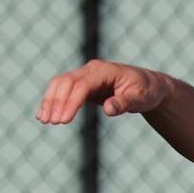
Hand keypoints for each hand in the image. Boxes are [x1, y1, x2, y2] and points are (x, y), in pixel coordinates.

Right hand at [35, 59, 172, 124]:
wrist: (149, 86)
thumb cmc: (146, 92)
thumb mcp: (141, 98)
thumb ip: (124, 103)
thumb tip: (108, 109)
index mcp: (106, 71)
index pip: (82, 85)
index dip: (71, 102)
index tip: (64, 120)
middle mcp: (92, 70)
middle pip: (66, 81)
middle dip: (56, 101)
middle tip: (52, 122)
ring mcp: (85, 75)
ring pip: (60, 83)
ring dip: (49, 101)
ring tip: (44, 120)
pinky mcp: (82, 84)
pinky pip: (62, 90)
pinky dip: (52, 101)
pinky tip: (44, 115)